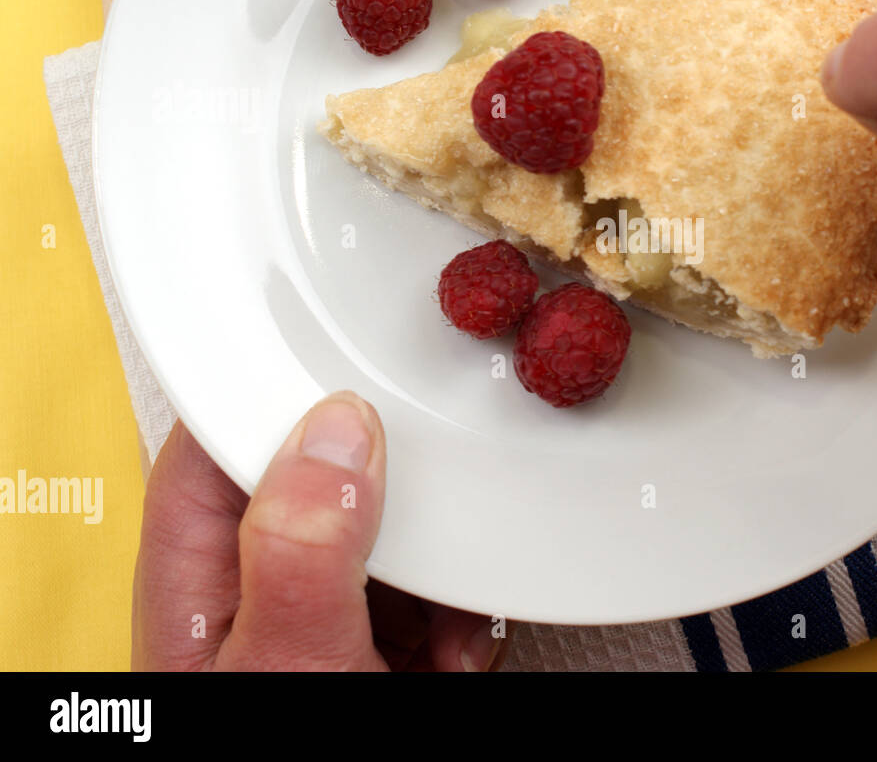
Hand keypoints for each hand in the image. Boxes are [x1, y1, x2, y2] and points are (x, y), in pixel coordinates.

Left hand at [132, 391, 504, 670]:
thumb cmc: (282, 761)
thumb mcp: (287, 667)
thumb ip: (300, 550)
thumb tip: (333, 434)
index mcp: (196, 571)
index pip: (221, 434)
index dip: (282, 394)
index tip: (353, 377)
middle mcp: (253, 578)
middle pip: (323, 471)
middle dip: (395, 500)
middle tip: (421, 522)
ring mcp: (316, 605)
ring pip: (386, 523)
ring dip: (438, 562)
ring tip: (439, 615)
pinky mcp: (371, 632)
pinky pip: (423, 581)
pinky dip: (456, 609)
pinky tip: (450, 650)